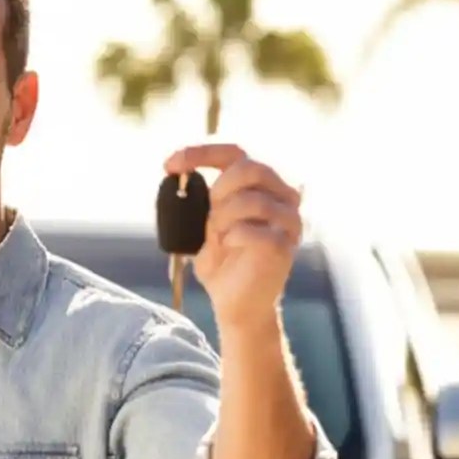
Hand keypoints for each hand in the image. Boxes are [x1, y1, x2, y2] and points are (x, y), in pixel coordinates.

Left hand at [164, 143, 301, 329]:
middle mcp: (282, 197)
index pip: (235, 153)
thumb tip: (176, 173)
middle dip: (219, 189)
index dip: (201, 153)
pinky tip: (228, 247)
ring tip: (218, 238)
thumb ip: (199, 198)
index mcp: (262, 185)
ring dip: (222, 219)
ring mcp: (288, 221)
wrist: (236, 305)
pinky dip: (231, 238)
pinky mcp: (284, 246)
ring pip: (252, 200)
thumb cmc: (222, 262)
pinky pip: (251, 230)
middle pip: (251, 167)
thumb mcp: (204, 223)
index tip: (169, 166)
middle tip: (207, 214)